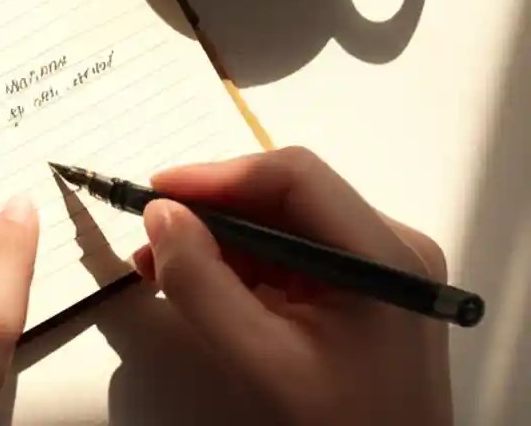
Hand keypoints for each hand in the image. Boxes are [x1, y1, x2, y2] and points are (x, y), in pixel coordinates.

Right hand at [131, 146, 452, 425]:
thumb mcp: (263, 361)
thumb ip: (204, 286)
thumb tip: (160, 215)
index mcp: (383, 253)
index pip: (295, 177)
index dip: (218, 176)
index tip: (155, 194)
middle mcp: (388, 245)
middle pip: (285, 197)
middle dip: (211, 212)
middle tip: (149, 237)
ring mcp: (375, 267)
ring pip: (281, 224)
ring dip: (217, 239)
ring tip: (159, 266)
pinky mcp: (358, 290)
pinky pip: (288, 256)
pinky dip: (238, 264)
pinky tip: (198, 283)